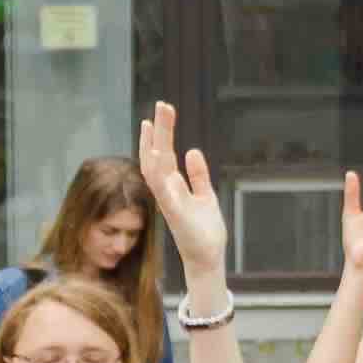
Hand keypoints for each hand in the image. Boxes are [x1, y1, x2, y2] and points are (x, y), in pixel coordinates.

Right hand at [131, 103, 228, 297]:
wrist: (207, 258)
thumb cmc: (204, 229)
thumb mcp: (205, 196)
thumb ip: (198, 175)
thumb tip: (192, 151)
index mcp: (173, 187)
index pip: (163, 154)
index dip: (160, 133)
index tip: (160, 111)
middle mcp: (167, 193)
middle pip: (157, 156)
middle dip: (159, 131)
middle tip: (162, 104)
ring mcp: (170, 204)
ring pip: (156, 171)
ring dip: (155, 147)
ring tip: (154, 125)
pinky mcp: (178, 217)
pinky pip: (168, 196)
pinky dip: (165, 179)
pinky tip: (166, 159)